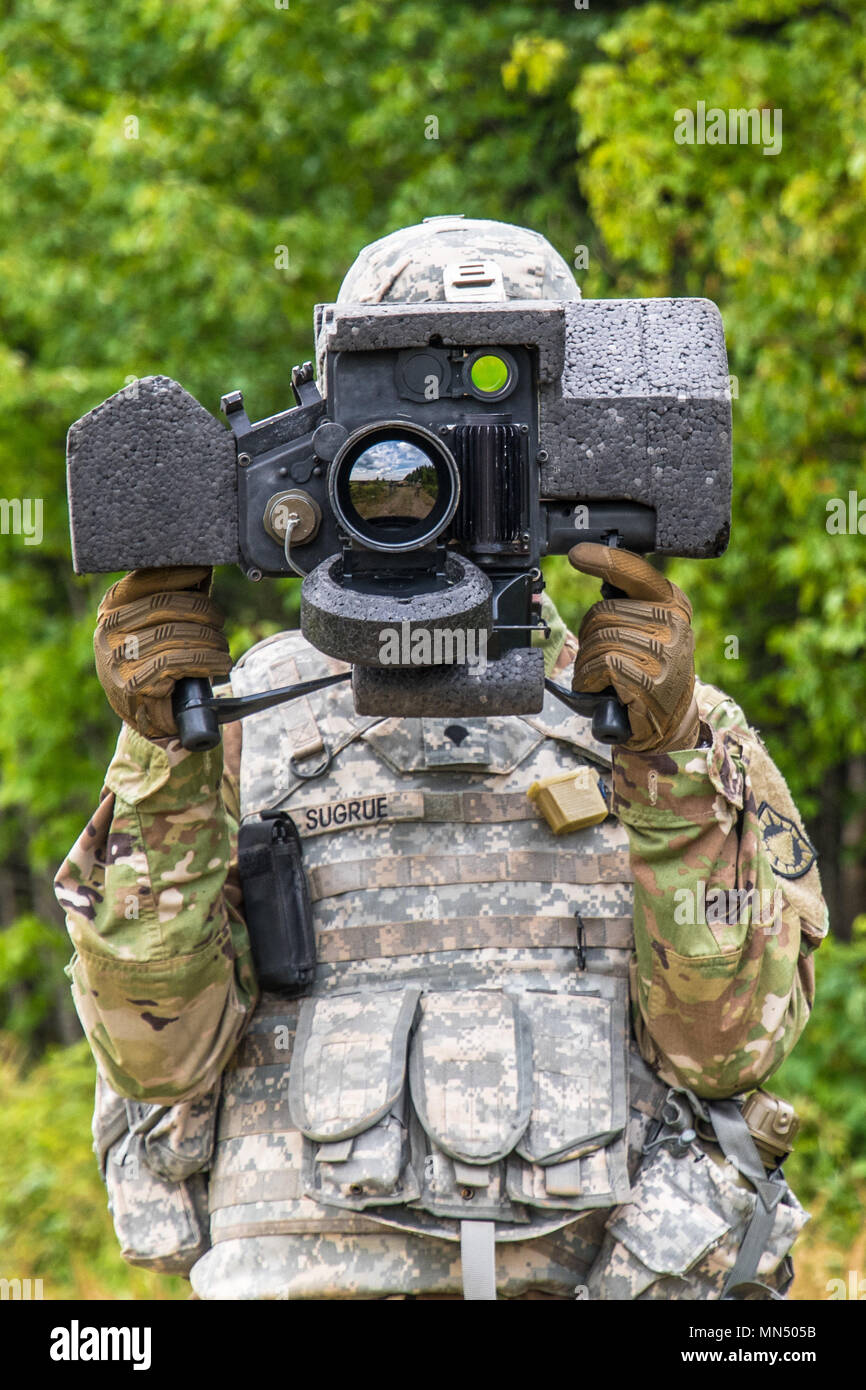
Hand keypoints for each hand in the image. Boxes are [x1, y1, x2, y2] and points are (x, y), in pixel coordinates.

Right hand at [93, 567, 231, 739]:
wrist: (143, 710)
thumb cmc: (154, 658)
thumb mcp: (155, 624)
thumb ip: (172, 598)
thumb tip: (202, 567)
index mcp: (112, 607)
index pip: (147, 580)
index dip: (179, 574)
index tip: (204, 571)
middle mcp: (109, 630)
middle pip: (166, 605)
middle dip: (202, 610)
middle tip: (218, 621)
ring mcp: (118, 657)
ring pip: (175, 635)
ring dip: (209, 640)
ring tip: (221, 646)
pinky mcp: (132, 682)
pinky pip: (178, 663)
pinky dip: (207, 662)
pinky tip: (219, 663)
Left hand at [568, 543, 698, 752]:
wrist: (669, 723)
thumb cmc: (649, 673)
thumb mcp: (648, 630)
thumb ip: (630, 604)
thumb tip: (591, 564)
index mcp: (673, 603)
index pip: (635, 571)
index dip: (604, 561)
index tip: (577, 554)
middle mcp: (674, 622)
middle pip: (603, 613)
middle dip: (588, 638)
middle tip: (599, 659)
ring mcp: (665, 651)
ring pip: (599, 641)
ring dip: (586, 664)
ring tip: (600, 678)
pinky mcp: (651, 678)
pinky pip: (601, 665)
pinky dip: (589, 679)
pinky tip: (598, 688)